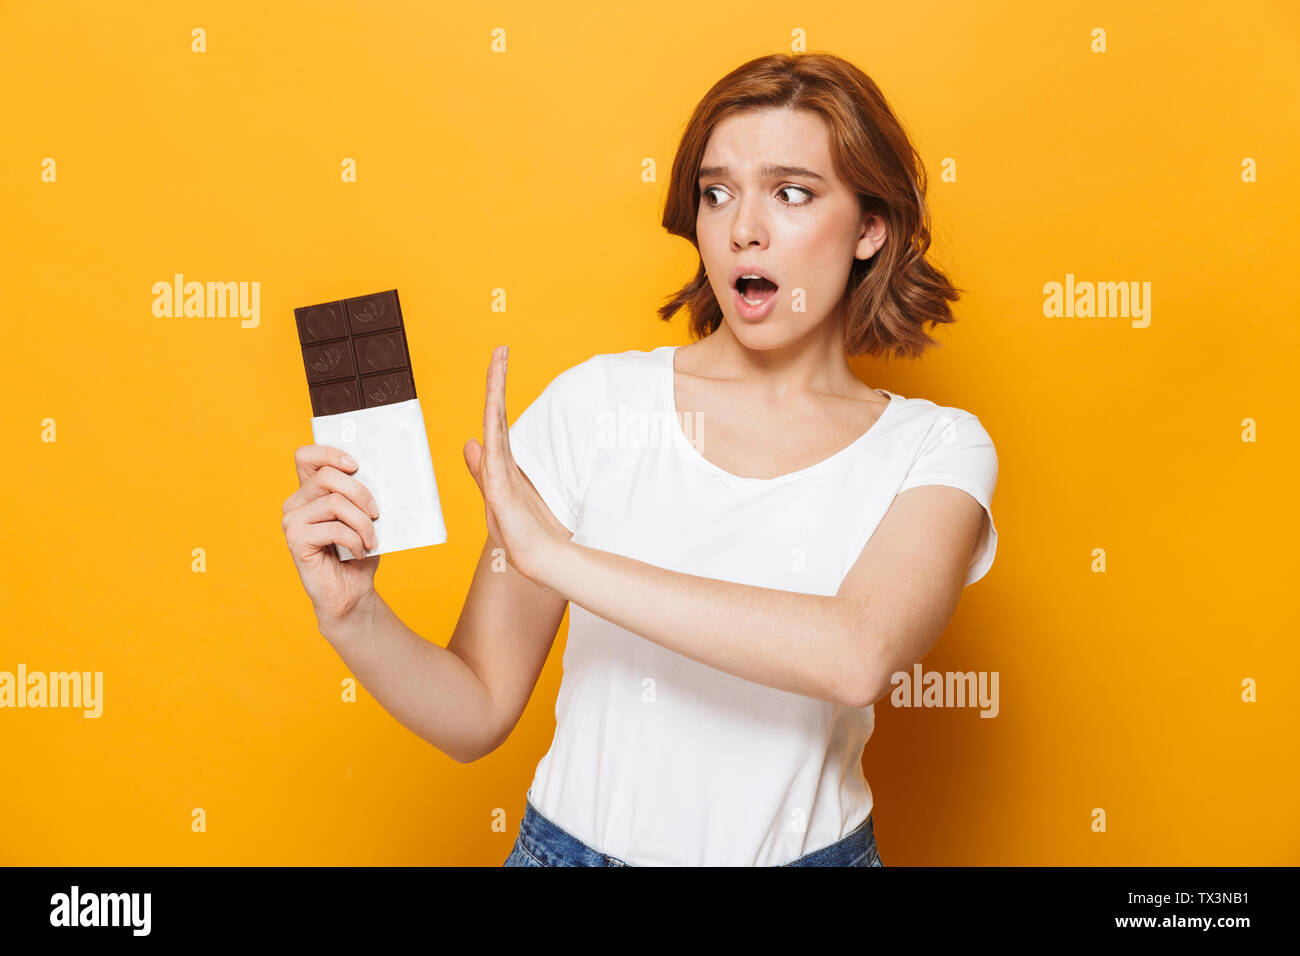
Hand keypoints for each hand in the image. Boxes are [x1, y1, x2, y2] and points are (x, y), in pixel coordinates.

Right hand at [282, 445, 381, 623]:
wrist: (352, 592)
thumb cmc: (359, 552)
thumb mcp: (365, 517)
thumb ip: (362, 494)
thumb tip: (380, 474)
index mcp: (310, 491)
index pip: (306, 456)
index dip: (330, 454)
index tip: (356, 467)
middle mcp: (296, 503)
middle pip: (327, 476)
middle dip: (360, 493)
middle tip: (376, 513)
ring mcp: (293, 521)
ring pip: (335, 503)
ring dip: (363, 523)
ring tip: (370, 540)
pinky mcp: (295, 540)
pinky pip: (334, 528)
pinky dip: (355, 541)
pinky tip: (358, 553)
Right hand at [463, 345, 571, 585]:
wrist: (537, 558)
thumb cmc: (524, 530)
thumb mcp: (508, 493)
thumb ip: (486, 468)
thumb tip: (471, 440)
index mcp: (503, 462)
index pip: (497, 418)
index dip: (497, 388)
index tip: (501, 358)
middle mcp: (497, 465)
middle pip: (493, 414)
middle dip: (496, 381)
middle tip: (500, 349)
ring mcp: (497, 476)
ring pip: (494, 427)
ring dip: (496, 396)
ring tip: (498, 366)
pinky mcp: (499, 492)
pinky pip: (495, 455)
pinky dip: (493, 432)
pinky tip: (493, 412)